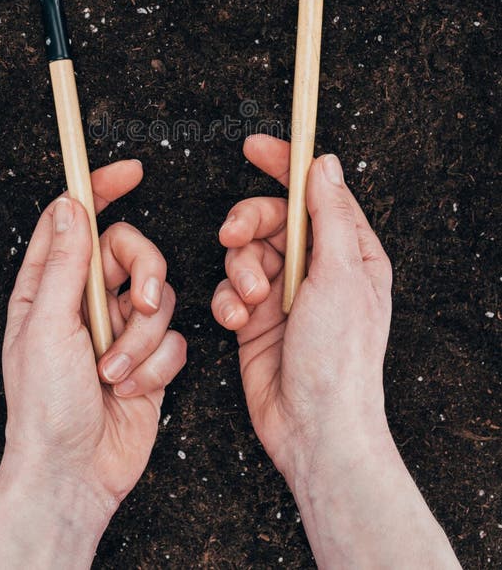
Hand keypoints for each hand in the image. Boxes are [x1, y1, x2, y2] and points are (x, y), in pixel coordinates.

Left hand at [0, 160, 185, 568]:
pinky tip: (132, 390)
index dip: (101, 189)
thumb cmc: (46, 407)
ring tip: (114, 373)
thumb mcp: (48, 325)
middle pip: (134, 252)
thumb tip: (71, 204)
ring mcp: (121, 329)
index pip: (77, 219)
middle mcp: (88, 301)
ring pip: (161, 298)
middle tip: (138, 306)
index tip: (131, 172)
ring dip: (142, 340)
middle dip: (145, 277)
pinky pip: (175, 339)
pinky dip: (157, 366)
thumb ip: (65, 262)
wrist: (76, 473)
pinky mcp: (150, 358)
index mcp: (51, 286)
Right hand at [212, 135, 391, 480]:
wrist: (313, 427)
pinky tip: (235, 320)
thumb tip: (324, 164)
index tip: (254, 148)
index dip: (283, 165)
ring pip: (244, 252)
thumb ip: (328, 214)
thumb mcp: (339, 274)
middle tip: (233, 238)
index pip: (313, 192)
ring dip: (238, 271)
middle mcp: (316, 268)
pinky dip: (226, 300)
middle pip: (270, 218)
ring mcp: (283, 293)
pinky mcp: (255, 318)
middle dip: (247, 225)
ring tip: (250, 299)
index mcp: (347, 252)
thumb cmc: (339, 358)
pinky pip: (228, 289)